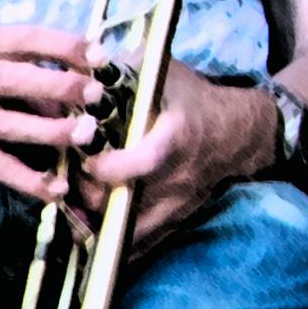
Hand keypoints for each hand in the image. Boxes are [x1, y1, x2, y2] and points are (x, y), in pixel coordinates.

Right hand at [0, 23, 104, 200]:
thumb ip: (28, 67)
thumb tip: (84, 82)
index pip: (23, 38)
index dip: (63, 45)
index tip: (99, 53)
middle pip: (15, 79)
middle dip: (59, 84)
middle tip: (96, 92)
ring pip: (11, 126)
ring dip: (53, 131)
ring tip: (88, 133)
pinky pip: (1, 169)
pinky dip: (31, 181)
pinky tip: (58, 188)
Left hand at [88, 69, 266, 250]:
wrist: (237, 133)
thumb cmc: (193, 99)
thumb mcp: (164, 74)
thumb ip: (123, 68)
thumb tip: (78, 62)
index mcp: (175, 139)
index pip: (144, 163)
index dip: (110, 167)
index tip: (88, 158)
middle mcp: (177, 178)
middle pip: (125, 203)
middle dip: (89, 195)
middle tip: (70, 178)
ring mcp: (176, 205)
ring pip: (129, 232)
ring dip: (95, 223)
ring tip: (73, 205)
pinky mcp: (174, 221)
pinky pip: (139, 246)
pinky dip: (111, 243)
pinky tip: (88, 230)